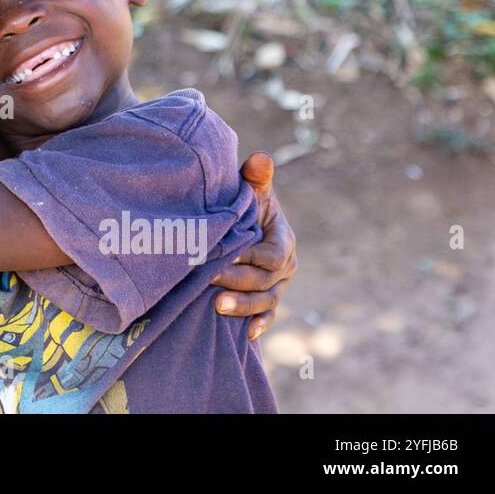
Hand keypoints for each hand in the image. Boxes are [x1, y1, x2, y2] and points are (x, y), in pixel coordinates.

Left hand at [211, 152, 296, 340]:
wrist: (240, 221)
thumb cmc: (244, 203)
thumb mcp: (252, 189)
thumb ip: (256, 177)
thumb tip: (260, 157)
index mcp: (283, 240)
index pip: (270, 255)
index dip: (248, 257)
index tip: (223, 254)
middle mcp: (284, 266)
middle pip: (265, 281)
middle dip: (239, 283)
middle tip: (210, 282)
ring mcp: (276, 286)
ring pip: (265, 302)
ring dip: (243, 307)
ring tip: (217, 307)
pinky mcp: (267, 299)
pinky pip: (267, 316)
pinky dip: (258, 325)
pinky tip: (246, 336)